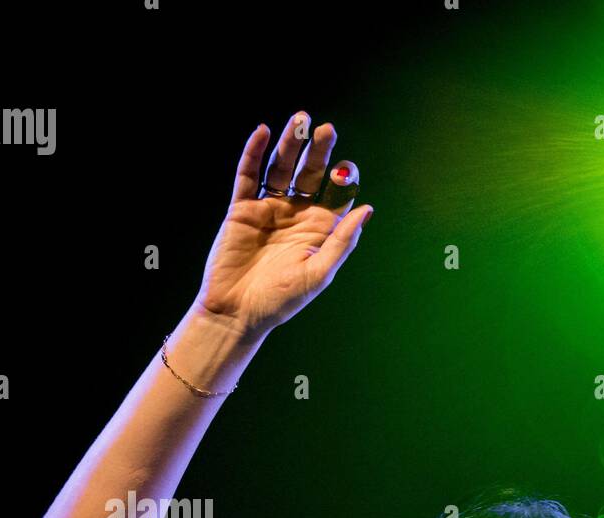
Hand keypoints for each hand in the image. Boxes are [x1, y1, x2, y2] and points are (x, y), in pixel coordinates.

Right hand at [192, 112, 372, 338]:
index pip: (335, 195)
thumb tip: (366, 209)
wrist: (237, 312)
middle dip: (318, 152)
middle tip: (327, 130)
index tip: (348, 167)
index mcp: (319, 231)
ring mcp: (269, 208)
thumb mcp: (318, 272)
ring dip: (289, 144)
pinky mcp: (242, 208)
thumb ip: (342, 241)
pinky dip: (253, 153)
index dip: (343, 178)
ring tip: (300, 120)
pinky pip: (248, 174)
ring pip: (280, 168)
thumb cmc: (281, 300)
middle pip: (309, 174)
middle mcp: (296, 215)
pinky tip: (262, 131)